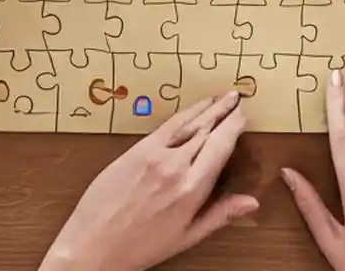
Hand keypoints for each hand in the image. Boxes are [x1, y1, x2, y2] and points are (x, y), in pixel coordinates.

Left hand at [42, 92, 257, 270]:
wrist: (94, 244)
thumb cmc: (139, 246)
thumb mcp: (187, 236)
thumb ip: (221, 214)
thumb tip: (251, 202)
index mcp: (191, 190)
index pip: (221, 147)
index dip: (234, 127)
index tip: (243, 116)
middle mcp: (175, 168)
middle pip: (206, 130)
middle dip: (224, 111)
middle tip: (236, 97)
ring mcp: (154, 156)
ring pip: (187, 123)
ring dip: (206, 107)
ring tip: (220, 97)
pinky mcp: (135, 150)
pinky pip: (165, 126)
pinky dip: (182, 114)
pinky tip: (191, 110)